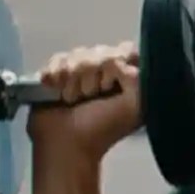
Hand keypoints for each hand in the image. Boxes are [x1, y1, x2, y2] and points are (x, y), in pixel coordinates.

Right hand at [28, 42, 141, 160]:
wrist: (64, 143)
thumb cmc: (101, 128)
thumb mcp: (135, 105)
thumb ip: (140, 78)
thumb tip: (122, 62)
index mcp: (130, 80)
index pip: (127, 50)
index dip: (116, 62)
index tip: (110, 85)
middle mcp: (109, 74)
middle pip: (102, 50)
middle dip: (91, 73)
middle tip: (90, 96)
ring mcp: (84, 73)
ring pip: (79, 53)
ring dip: (72, 78)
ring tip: (71, 99)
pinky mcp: (60, 74)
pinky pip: (58, 58)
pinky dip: (55, 74)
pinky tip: (54, 89)